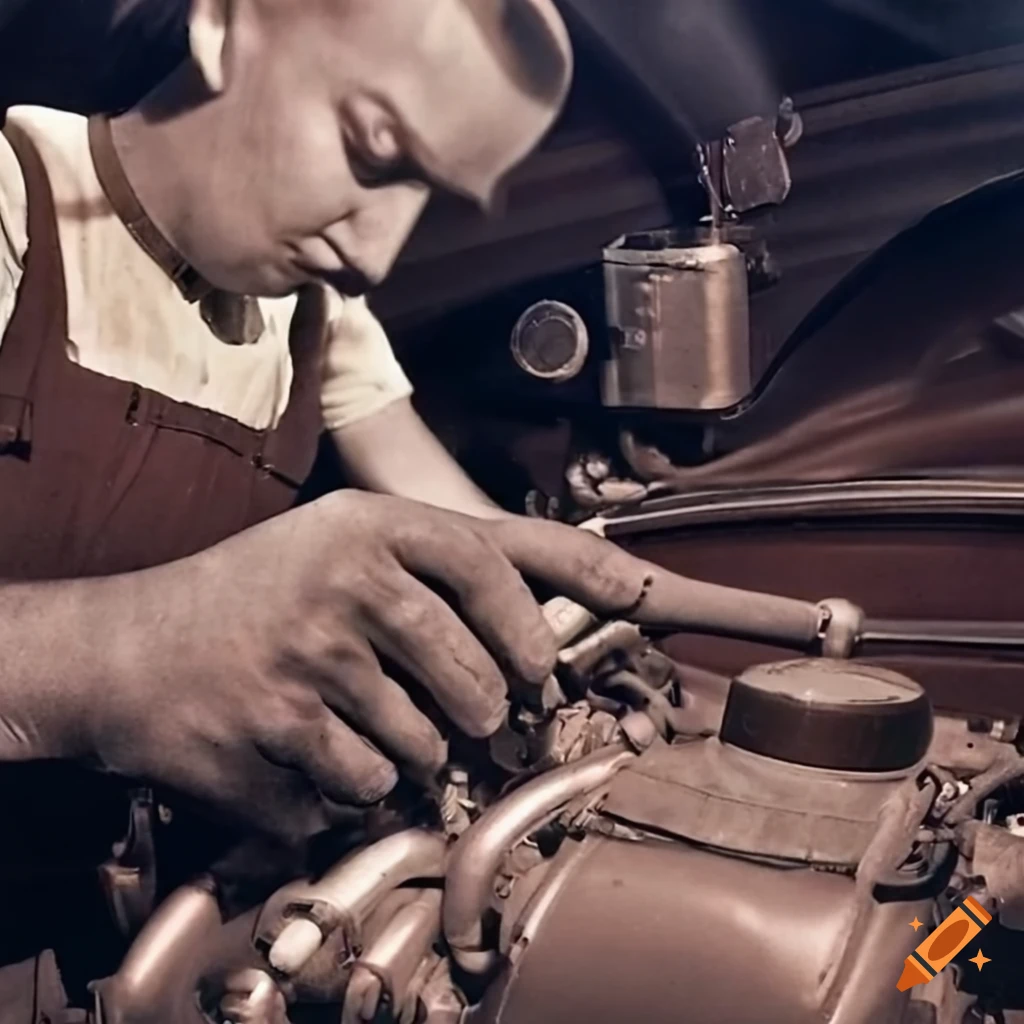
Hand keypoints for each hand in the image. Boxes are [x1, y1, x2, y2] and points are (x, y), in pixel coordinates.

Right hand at [78, 491, 660, 841]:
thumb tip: (593, 589)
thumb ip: (449, 557)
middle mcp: (343, 585)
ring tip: (352, 719)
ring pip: (425, 750)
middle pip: (478, 681)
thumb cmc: (256, 593)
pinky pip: (364, 789)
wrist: (128, 649)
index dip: (532, 619)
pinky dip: (350, 785)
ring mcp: (307, 663)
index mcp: (366, 525)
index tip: (549, 664)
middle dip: (481, 711)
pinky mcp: (275, 738)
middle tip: (462, 712)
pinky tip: (305, 747)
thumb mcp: (343, 539)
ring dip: (410, 754)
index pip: (488, 561)